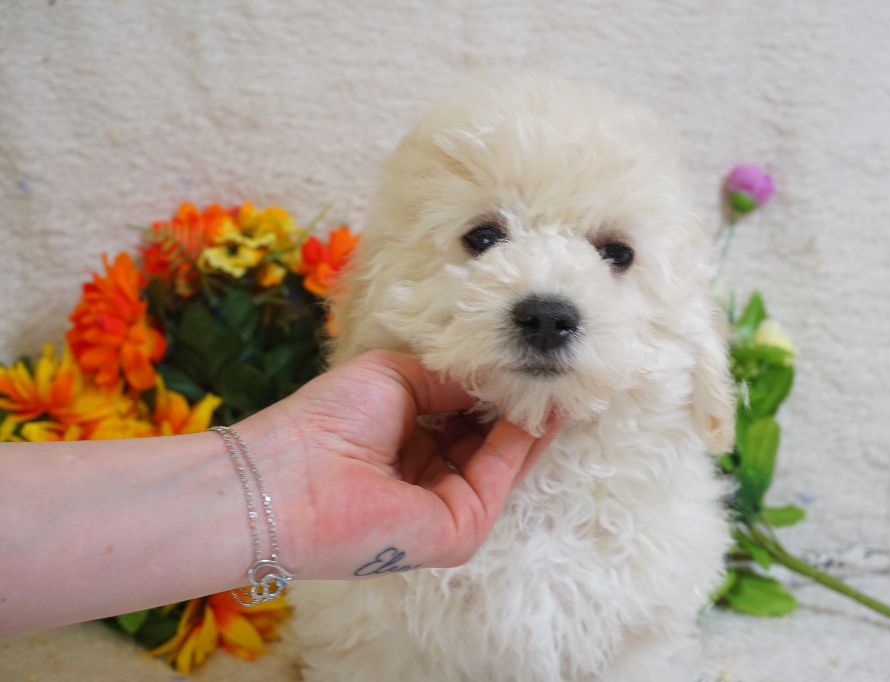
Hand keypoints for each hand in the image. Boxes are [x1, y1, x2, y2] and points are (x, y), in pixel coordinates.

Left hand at [244, 350, 559, 579]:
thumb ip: (452, 379)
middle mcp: (429, 481)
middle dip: (519, 404)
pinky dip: (519, 444)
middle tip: (554, 365)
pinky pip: (498, 482)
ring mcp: (445, 510)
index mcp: (409, 448)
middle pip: (490, 442)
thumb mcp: (398, 378)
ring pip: (501, 462)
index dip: (495, 391)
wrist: (286, 476)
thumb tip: (500, 374)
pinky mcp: (457, 533)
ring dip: (528, 420)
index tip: (526, 358)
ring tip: (555, 376)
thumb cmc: (328, 419)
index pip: (466, 420)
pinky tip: (535, 407)